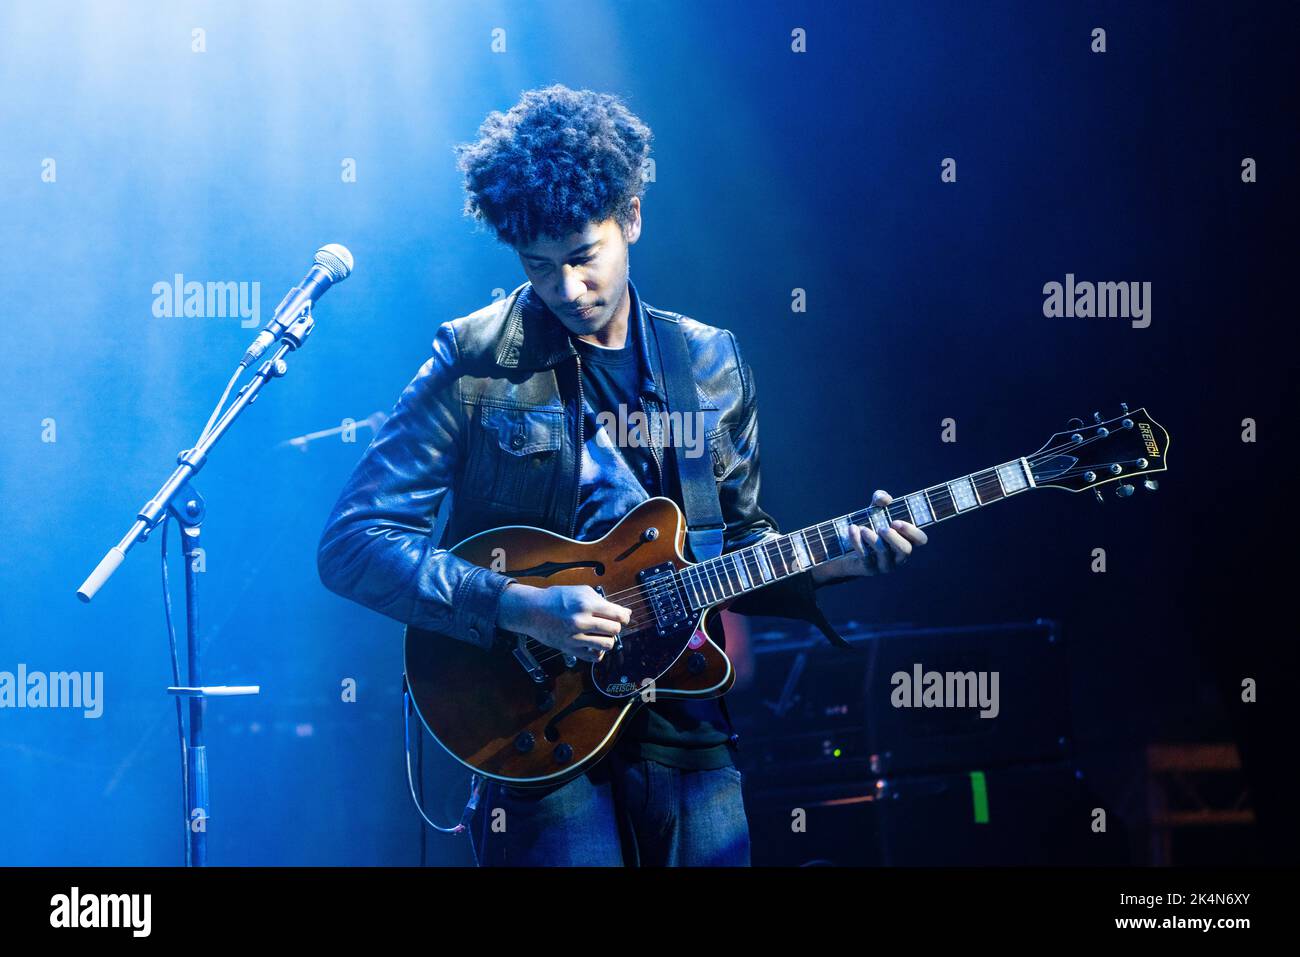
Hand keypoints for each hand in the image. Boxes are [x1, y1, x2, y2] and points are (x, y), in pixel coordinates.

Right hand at [496, 583, 631, 661]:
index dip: (625, 617)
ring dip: (608, 639)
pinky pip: (594, 656)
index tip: (623, 617)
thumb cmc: (556, 598)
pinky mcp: (570, 648)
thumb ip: (602, 601)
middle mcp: (582, 621)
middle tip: (611, 624)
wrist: (532, 610)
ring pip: (607, 644)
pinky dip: (598, 652)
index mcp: (586, 604)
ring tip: (602, 634)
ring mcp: (576, 637)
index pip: (618, 614)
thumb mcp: (580, 591)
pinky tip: (594, 644)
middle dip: (616, 627)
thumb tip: (623, 611)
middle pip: (615, 629)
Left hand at [811, 489, 928, 580]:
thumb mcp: (874, 511)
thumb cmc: (868, 526)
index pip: (921, 539)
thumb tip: (884, 500)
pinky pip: (866, 556)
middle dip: (894, 538)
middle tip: (882, 529)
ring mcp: (885, 564)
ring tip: (863, 528)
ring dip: (872, 538)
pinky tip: (852, 529)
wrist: (847, 548)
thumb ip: (880, 499)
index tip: (896, 522)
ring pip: (884, 552)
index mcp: (906, 540)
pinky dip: (857, 541)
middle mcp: (899, 555)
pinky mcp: (869, 569)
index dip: (912, 531)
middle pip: (906, 549)